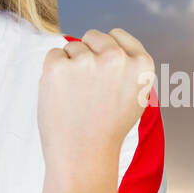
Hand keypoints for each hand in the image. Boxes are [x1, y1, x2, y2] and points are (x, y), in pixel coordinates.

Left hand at [38, 29, 154, 188]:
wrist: (83, 157)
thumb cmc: (107, 129)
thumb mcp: (136, 97)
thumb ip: (129, 68)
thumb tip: (111, 43)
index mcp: (141, 65)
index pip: (118, 35)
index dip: (107, 51)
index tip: (104, 72)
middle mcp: (117, 58)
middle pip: (94, 36)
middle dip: (88, 54)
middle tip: (88, 89)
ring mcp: (87, 61)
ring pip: (72, 47)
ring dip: (70, 67)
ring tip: (76, 98)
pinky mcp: (59, 66)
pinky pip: (53, 55)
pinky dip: (52, 73)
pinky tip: (62, 96)